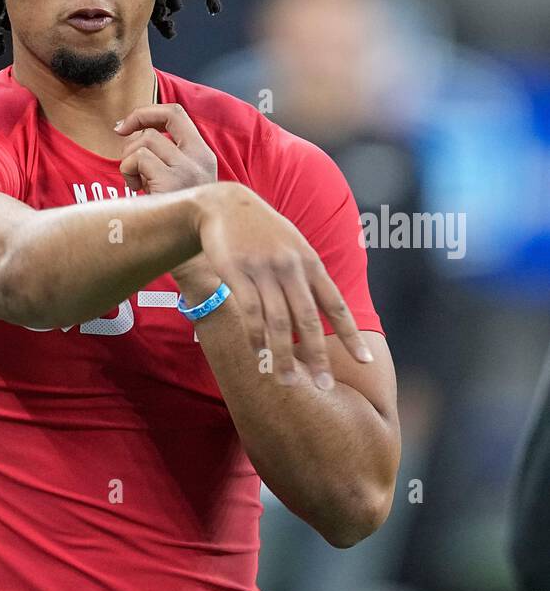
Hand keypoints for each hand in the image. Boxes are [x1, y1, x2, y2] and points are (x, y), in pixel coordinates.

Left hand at [115, 101, 217, 282]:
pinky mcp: (172, 182)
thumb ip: (166, 160)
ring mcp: (188, 169)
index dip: (149, 112)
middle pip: (162, 120)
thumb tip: (132, 132)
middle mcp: (200, 159)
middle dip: (135, 122)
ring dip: (129, 160)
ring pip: (144, 141)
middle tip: (120, 138)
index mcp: (203, 157)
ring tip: (135, 183)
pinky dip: (128, 171)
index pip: (177, 114)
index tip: (128, 124)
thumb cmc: (177, 224)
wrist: (196, 262)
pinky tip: (135, 190)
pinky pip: (138, 159)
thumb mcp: (179, 184)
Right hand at [194, 181, 374, 387]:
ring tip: (286, 381)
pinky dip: (256, 337)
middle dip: (318, 356)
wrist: (224, 205)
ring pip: (278, 321)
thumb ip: (309, 276)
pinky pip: (250, 312)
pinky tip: (258, 354)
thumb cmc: (263, 231)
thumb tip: (326, 312)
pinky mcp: (237, 272)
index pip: (335, 304)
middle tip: (324, 386)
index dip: (351, 335)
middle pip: (308, 319)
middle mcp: (291, 266)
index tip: (365, 361)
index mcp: (309, 261)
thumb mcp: (294, 245)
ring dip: (283, 355)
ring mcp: (263, 269)